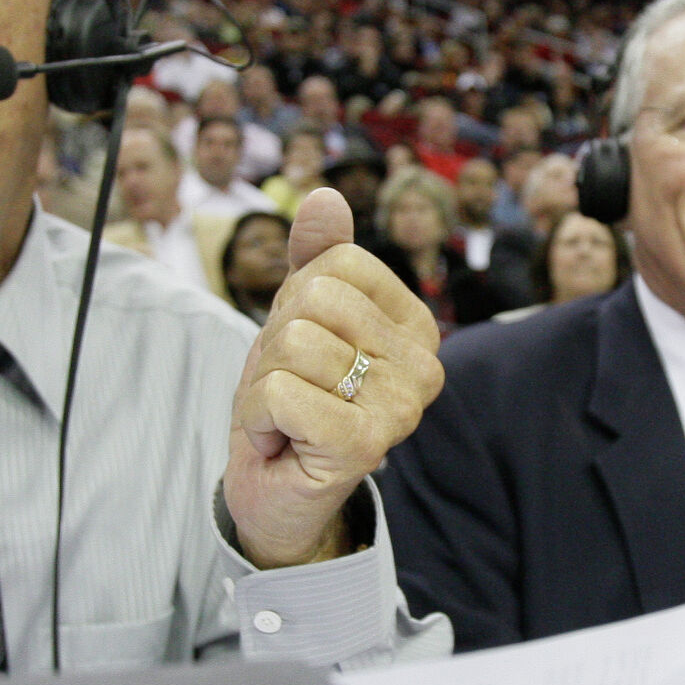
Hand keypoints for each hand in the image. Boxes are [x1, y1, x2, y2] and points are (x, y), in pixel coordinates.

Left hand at [226, 188, 442, 566]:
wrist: (276, 488)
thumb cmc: (295, 399)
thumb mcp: (301, 316)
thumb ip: (317, 255)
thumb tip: (325, 196)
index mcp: (417, 325)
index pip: (338, 263)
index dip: (297, 300)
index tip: (305, 353)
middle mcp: (424, 366)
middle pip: (314, 298)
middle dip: (276, 344)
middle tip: (292, 388)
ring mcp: (401, 408)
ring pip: (293, 344)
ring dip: (265, 383)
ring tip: (287, 415)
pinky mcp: (364, 444)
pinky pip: (279, 392)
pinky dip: (259, 417)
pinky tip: (281, 441)